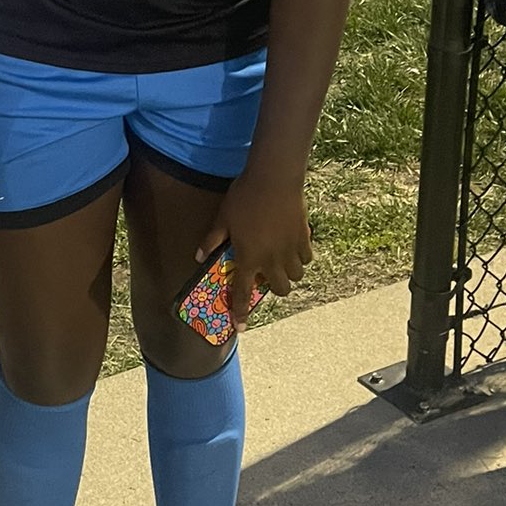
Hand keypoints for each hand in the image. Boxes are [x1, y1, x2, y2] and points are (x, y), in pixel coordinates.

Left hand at [205, 168, 312, 328]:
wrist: (273, 178)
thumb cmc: (244, 198)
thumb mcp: (223, 219)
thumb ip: (212, 241)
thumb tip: (199, 257)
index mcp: (249, 258)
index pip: (243, 294)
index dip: (241, 313)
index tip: (240, 327)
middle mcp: (272, 260)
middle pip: (280, 290)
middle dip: (273, 289)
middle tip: (266, 277)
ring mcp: (290, 250)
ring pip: (296, 276)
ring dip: (289, 274)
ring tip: (281, 262)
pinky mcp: (304, 238)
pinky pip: (306, 258)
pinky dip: (301, 258)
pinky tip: (293, 247)